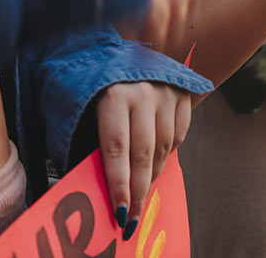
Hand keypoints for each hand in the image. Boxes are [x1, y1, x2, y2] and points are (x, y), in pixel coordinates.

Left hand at [96, 82, 192, 239]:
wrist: (120, 48)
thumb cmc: (95, 86)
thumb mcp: (83, 108)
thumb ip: (91, 143)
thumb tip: (96, 186)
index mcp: (112, 94)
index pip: (116, 149)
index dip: (119, 184)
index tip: (121, 212)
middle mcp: (142, 91)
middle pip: (143, 153)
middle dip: (138, 190)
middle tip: (134, 216)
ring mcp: (166, 90)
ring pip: (165, 147)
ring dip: (153, 173)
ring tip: (142, 188)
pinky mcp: (182, 91)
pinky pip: (180, 134)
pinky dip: (169, 151)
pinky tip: (156, 157)